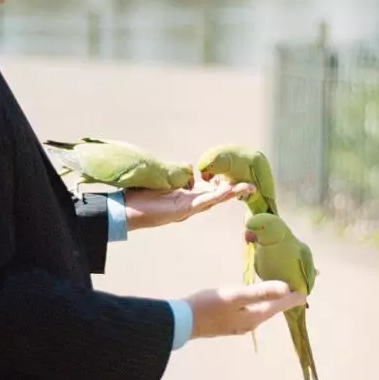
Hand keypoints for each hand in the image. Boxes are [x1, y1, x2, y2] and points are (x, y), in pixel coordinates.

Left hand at [124, 177, 254, 230]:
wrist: (127, 210)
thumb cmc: (141, 196)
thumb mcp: (165, 180)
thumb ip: (178, 175)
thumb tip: (189, 169)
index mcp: (185, 197)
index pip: (209, 189)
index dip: (223, 184)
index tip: (236, 178)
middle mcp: (190, 203)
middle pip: (216, 195)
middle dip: (234, 190)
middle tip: (251, 185)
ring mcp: (189, 207)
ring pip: (215, 198)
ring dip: (232, 193)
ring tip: (249, 187)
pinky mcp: (184, 209)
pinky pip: (205, 201)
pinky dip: (219, 195)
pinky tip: (231, 191)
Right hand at [184, 280, 305, 339]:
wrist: (183, 322)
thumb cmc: (209, 305)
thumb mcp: (236, 295)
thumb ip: (260, 292)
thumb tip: (286, 288)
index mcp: (254, 316)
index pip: (280, 305)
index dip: (293, 298)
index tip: (306, 291)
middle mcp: (250, 323)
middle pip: (272, 310)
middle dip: (284, 300)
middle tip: (295, 290)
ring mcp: (238, 325)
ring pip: (261, 312)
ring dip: (271, 303)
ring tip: (278, 294)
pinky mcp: (228, 324)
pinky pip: (250, 313)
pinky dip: (258, 305)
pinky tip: (253, 301)